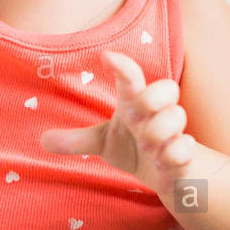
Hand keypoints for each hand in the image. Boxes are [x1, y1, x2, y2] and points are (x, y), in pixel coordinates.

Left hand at [40, 50, 197, 192]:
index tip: (106, 57)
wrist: (168, 173)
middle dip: (152, 98)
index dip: (122, 66)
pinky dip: (176, 153)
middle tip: (133, 116)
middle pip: (168, 87)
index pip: (132, 78)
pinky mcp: (185, 155)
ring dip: (160, 131)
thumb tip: (43, 140)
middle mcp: (157, 114)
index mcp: (135, 104)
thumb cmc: (134, 147)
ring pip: (178, 116)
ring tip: (148, 149)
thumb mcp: (103, 142)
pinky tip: (166, 161)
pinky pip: (187, 148)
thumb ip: (77, 141)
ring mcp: (174, 133)